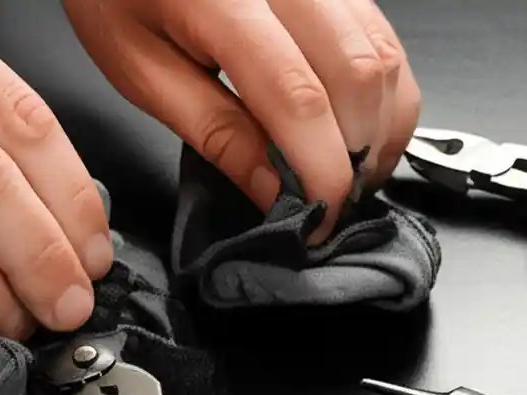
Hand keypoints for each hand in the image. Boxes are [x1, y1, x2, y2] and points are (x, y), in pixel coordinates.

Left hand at [64, 0, 419, 243]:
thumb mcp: (141, 71)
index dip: (321, 173)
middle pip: (359, 77)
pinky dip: (383, 95)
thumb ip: (214, 131)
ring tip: (344, 172)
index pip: (299, 98)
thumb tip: (276, 192)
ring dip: (378, 130)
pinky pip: (384, 40)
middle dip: (356, 158)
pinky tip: (354, 129)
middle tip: (329, 205)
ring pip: (385, 58)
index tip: (317, 223)